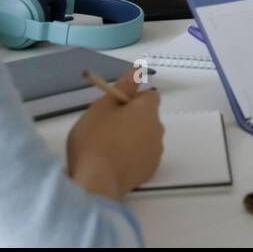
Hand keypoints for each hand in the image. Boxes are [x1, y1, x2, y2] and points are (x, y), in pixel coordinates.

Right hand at [66, 68, 162, 199]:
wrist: (96, 182)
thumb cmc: (94, 140)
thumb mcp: (102, 107)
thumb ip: (123, 87)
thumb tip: (138, 69)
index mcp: (147, 110)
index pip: (149, 96)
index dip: (133, 99)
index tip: (115, 108)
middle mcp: (158, 129)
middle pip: (148, 118)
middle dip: (132, 120)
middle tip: (107, 128)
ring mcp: (156, 152)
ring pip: (146, 137)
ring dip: (133, 138)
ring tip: (108, 149)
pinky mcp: (150, 171)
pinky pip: (143, 156)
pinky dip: (133, 157)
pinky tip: (114, 164)